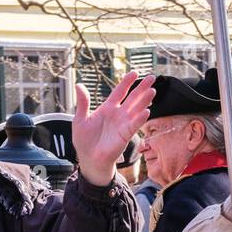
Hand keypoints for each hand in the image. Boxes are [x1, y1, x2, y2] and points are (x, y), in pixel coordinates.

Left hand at [73, 71, 156, 186]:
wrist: (89, 159)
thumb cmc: (84, 141)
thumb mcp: (80, 119)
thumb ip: (83, 103)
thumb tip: (78, 85)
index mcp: (107, 108)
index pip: (120, 92)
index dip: (127, 82)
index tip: (134, 72)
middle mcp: (118, 114)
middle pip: (132, 98)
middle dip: (142, 88)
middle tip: (152, 77)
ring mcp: (123, 124)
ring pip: (136, 109)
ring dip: (144, 100)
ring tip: (152, 90)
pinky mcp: (126, 135)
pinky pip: (135, 125)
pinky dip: (140, 118)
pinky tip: (147, 111)